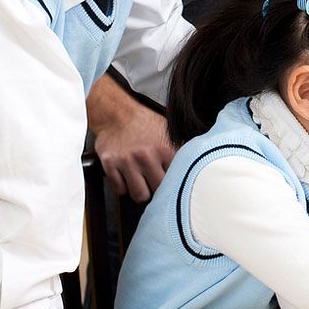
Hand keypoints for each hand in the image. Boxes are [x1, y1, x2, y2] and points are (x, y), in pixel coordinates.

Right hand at [87, 73, 173, 201]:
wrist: (116, 113)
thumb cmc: (144, 122)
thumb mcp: (168, 130)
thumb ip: (180, 148)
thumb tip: (198, 162)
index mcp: (164, 148)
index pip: (176, 177)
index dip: (175, 181)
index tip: (174, 182)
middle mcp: (145, 156)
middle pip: (158, 190)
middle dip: (158, 189)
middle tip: (157, 184)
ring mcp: (126, 162)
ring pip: (139, 195)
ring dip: (142, 191)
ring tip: (143, 183)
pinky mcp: (110, 165)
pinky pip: (119, 190)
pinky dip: (124, 187)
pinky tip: (128, 178)